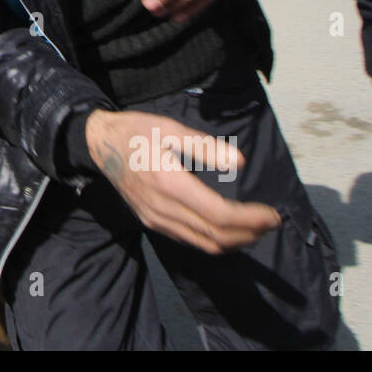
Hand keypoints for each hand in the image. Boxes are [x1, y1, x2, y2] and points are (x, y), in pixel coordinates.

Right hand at [84, 109, 279, 253]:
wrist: (100, 144)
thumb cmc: (137, 131)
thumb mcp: (170, 128)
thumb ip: (205, 146)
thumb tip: (239, 163)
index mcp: (170, 183)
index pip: (218, 214)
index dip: (250, 219)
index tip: (271, 213)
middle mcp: (163, 208)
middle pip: (215, 235)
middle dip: (249, 233)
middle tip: (271, 221)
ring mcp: (156, 219)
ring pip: (203, 243)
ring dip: (234, 242)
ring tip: (256, 228)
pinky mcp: (152, 222)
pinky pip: (189, 240)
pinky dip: (214, 240)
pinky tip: (228, 229)